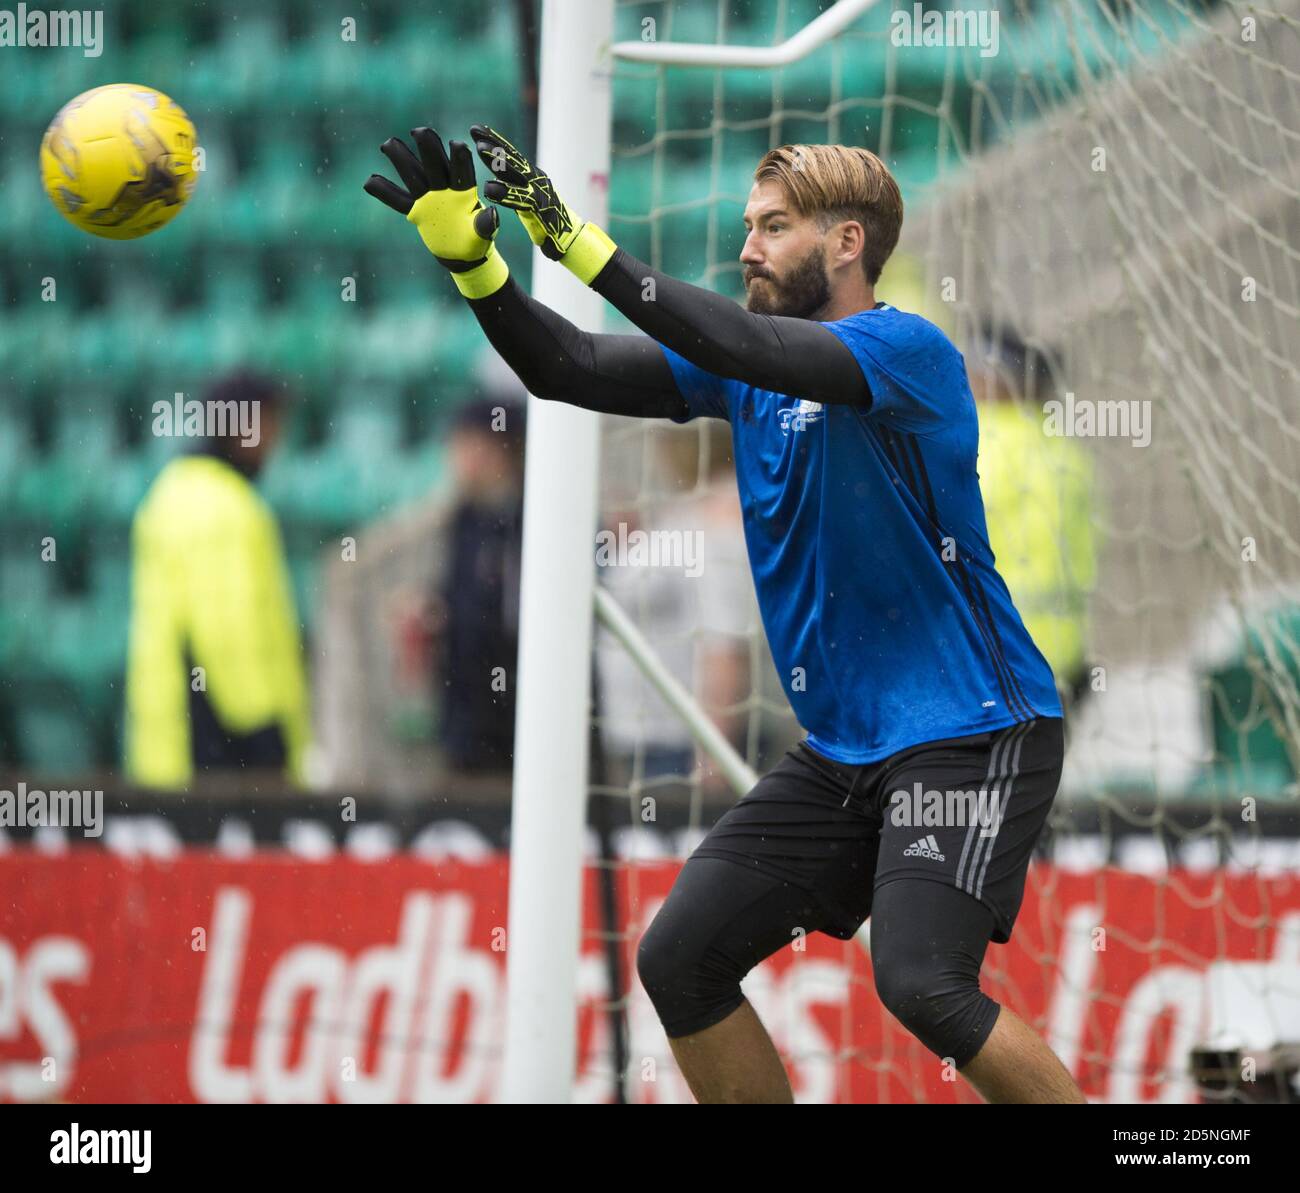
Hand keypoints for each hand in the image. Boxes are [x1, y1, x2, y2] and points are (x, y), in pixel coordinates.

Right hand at [364, 127, 508, 297]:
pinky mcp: (416, 211)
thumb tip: (492, 214)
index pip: (462, 171)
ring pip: (413, 173)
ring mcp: (428, 198)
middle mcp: (444, 189)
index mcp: (464, 193)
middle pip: (435, 164)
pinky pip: (397, 200)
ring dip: (401, 158)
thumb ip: (485, 224)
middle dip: (428, 147)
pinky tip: (369, 181)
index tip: (456, 144)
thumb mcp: (482, 235)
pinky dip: (384, 192)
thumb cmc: (476, 242)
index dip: (459, 158)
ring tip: (388, 144)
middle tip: (418, 132)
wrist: (462, 254)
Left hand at [470, 124, 615, 283]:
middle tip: (474, 131)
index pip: (510, 155)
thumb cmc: (544, 220)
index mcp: (531, 176)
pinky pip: (520, 199)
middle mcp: (536, 179)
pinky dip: (504, 194)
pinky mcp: (541, 208)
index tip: (476, 129)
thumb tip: (496, 170)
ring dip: (498, 160)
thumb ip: (512, 185)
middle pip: (512, 158)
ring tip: (480, 150)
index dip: (494, 140)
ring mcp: (539, 192)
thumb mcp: (525, 198)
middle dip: (493, 143)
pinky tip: (489, 189)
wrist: (567, 239)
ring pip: (517, 172)